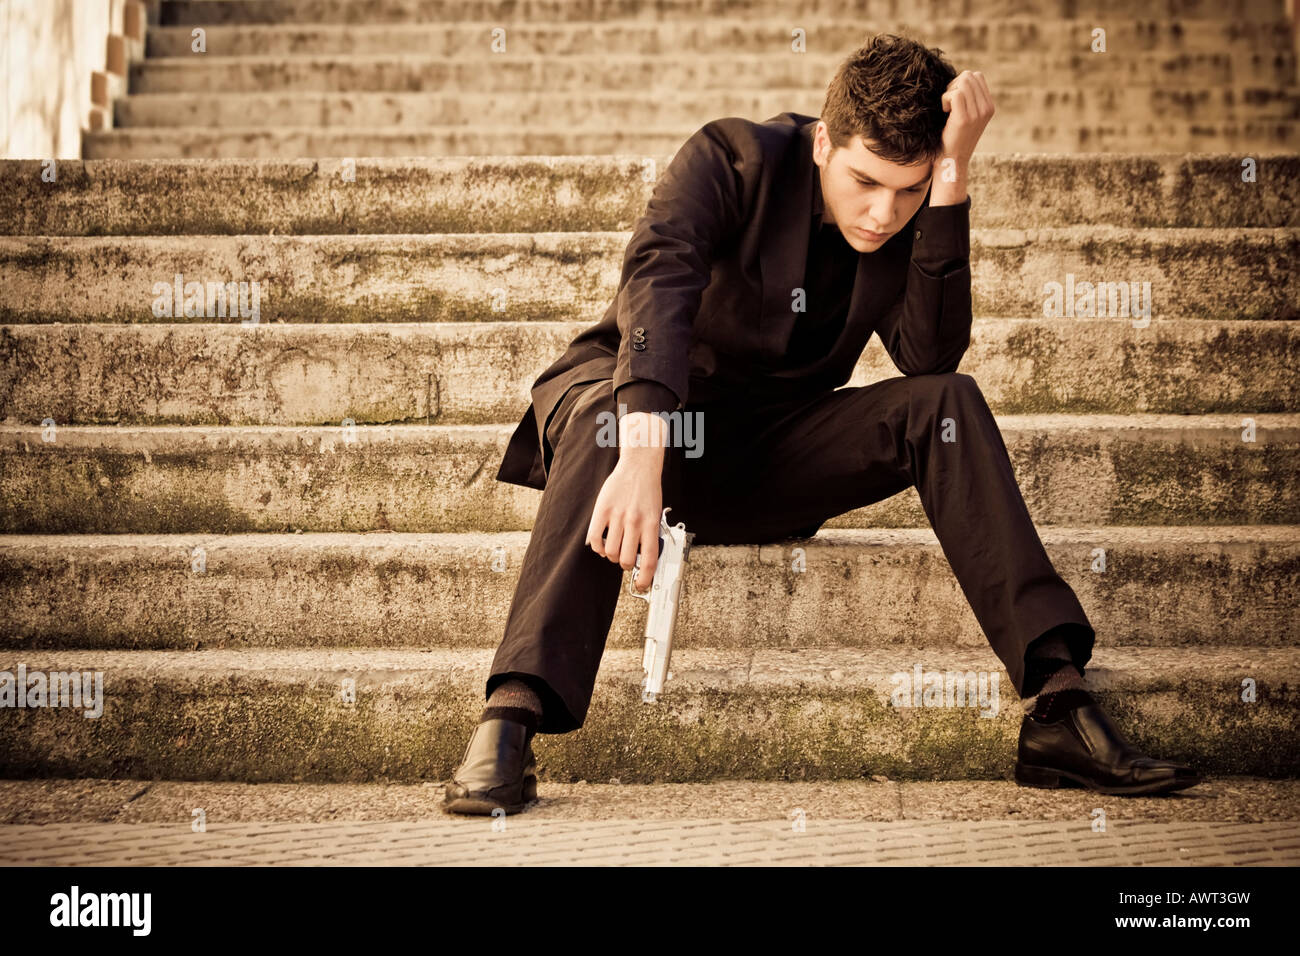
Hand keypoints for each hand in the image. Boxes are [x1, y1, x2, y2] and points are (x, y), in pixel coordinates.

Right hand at [586, 456, 662, 590]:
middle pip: (626, 559)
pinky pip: (595, 538)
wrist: (638, 467)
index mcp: (651, 524)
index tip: (641, 584)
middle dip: (625, 565)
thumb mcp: (655, 514)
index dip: (645, 578)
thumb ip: (649, 535)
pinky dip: (597, 547)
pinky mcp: (602, 510)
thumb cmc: (648, 491)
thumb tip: (644, 560)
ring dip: (611, 556)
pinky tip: (601, 544)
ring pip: (610, 552)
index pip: (650, 559)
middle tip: (625, 560)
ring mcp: (617, 516)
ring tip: (614, 550)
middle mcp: (635, 521)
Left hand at [930, 71, 993, 204]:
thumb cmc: (954, 136)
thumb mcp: (968, 116)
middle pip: (969, 76)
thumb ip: (970, 98)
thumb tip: (961, 77)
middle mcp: (986, 108)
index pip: (977, 76)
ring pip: (962, 82)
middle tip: (949, 104)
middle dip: (954, 85)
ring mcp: (977, 113)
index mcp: (989, 106)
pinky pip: (955, 94)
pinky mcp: (965, 119)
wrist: (952, 160)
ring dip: (949, 92)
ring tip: (947, 109)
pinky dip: (945, 99)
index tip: (955, 100)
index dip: (961, 83)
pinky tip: (944, 112)